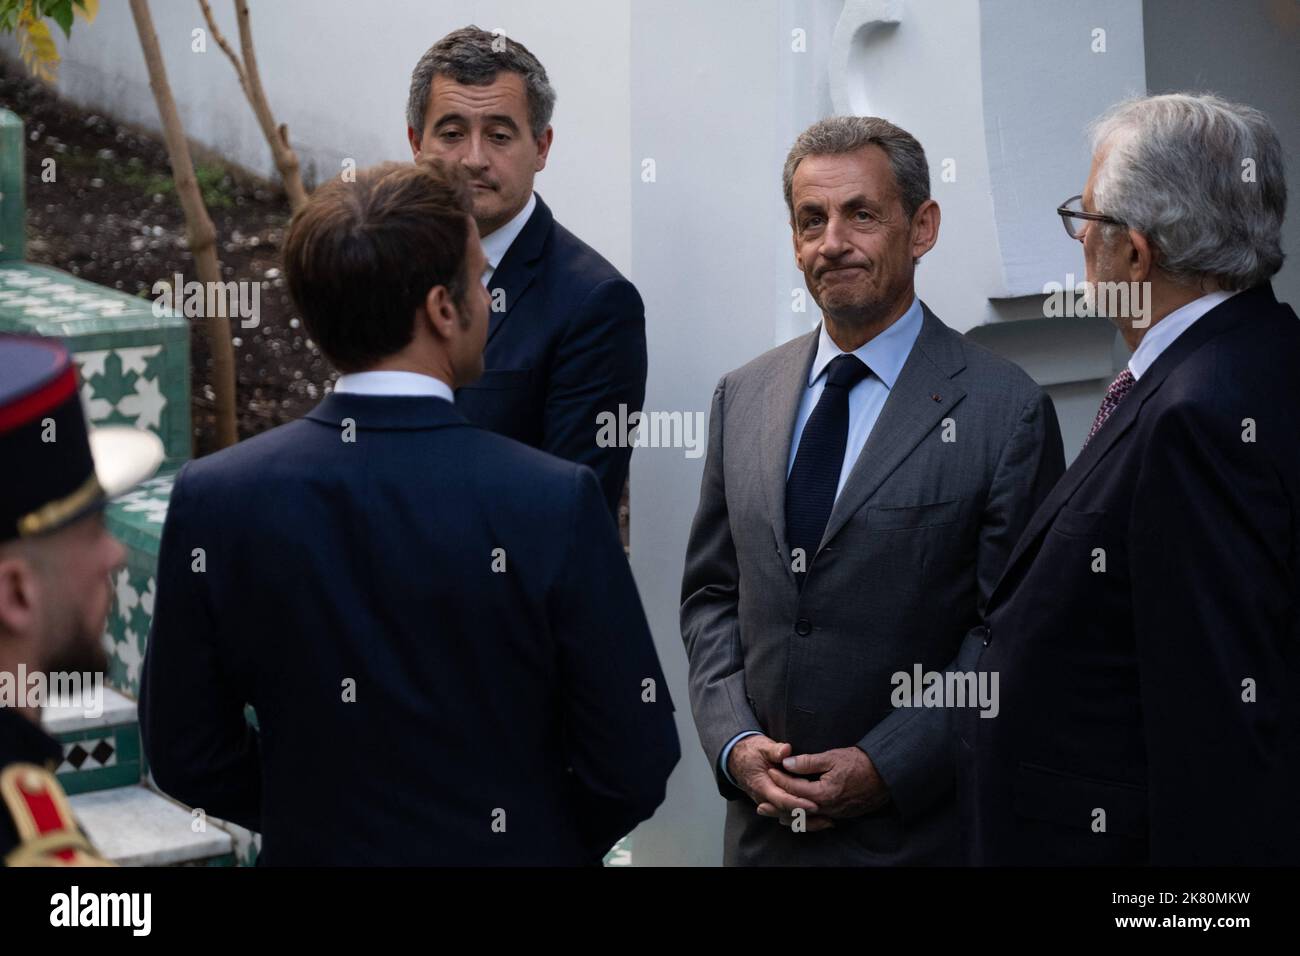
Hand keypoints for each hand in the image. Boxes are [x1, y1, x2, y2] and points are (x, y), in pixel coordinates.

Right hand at [728, 735, 820, 821]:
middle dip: (806, 817)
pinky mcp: (773, 802)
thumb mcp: (762, 746)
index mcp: (762, 785)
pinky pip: (787, 815)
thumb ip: (775, 750)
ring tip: (827, 822)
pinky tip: (818, 821)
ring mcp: (768, 802)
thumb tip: (786, 750)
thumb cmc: (752, 751)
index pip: (781, 799)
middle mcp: (764, 798)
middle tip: (827, 818)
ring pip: (788, 818)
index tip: (814, 805)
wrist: (737, 757)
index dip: (798, 803)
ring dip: (806, 822)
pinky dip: (802, 819)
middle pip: (786, 813)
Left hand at [757, 746, 889, 819]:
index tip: (769, 770)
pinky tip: (797, 817)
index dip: (780, 778)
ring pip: (806, 819)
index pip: (795, 787)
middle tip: (760, 805)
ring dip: (788, 816)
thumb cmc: (860, 763)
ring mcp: (835, 813)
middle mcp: (828, 808)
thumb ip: (808, 762)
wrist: (886, 775)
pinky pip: (818, 820)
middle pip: (796, 809)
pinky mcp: (841, 815)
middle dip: (778, 805)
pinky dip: (804, 819)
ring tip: (773, 814)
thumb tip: (786, 762)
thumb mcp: (832, 757)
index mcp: (824, 793)